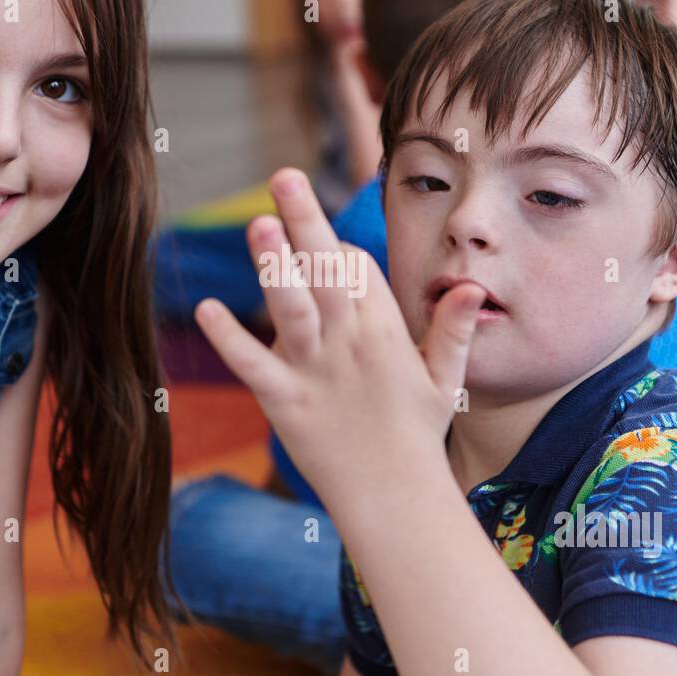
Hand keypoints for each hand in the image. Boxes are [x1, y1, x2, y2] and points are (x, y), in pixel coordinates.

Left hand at [194, 168, 484, 505]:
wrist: (395, 499)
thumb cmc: (418, 436)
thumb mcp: (445, 381)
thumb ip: (452, 331)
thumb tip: (470, 287)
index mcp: (384, 331)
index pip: (355, 270)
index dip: (332, 244)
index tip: (310, 224)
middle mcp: (348, 342)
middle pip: (325, 271)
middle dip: (306, 221)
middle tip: (283, 176)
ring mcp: (315, 371)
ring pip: (294, 309)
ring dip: (276, 267)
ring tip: (257, 225)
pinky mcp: (285, 402)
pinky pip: (253, 366)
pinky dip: (229, 339)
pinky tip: (206, 309)